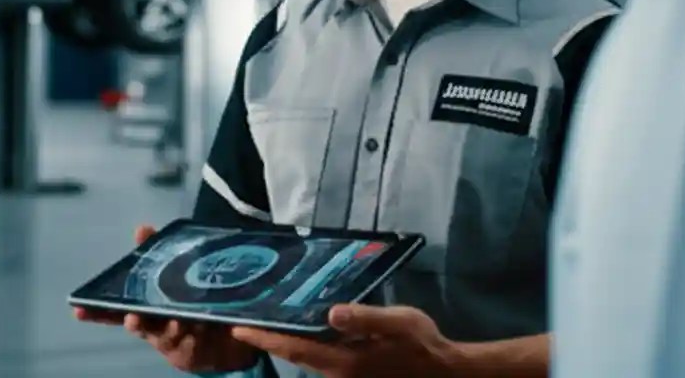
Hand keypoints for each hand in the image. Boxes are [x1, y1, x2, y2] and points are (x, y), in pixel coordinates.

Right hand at [73, 225, 260, 373]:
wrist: (216, 333)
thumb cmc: (183, 300)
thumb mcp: (171, 272)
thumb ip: (155, 252)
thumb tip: (141, 228)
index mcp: (142, 308)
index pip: (114, 311)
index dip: (95, 311)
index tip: (78, 310)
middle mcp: (153, 326)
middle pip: (140, 326)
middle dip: (137, 322)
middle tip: (133, 318)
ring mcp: (175, 338)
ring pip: (170, 335)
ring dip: (172, 328)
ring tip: (178, 321)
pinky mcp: (197, 347)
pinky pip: (199, 341)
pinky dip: (202, 334)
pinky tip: (208, 327)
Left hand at [232, 304, 460, 377]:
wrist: (445, 374)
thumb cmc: (423, 347)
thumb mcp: (399, 324)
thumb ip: (365, 318)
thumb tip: (331, 312)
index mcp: (344, 362)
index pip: (295, 350)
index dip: (265, 339)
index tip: (238, 328)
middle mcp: (338, 375)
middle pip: (295, 355)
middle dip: (270, 339)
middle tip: (247, 318)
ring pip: (308, 359)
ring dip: (289, 342)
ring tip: (270, 317)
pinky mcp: (354, 375)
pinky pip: (322, 359)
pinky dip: (308, 345)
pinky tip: (306, 327)